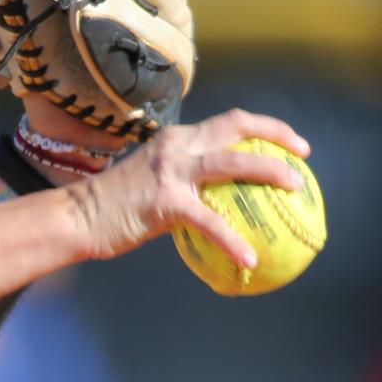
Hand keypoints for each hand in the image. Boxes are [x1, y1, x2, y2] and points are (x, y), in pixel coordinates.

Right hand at [57, 109, 310, 267]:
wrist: (78, 218)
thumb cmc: (113, 208)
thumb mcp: (150, 182)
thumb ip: (183, 183)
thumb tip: (216, 202)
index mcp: (177, 140)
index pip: (229, 122)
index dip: (266, 127)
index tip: (292, 143)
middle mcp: (177, 146)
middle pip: (237, 127)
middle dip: (277, 135)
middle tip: (303, 156)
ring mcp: (171, 171)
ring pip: (234, 163)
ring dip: (270, 171)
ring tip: (295, 190)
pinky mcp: (166, 202)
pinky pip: (211, 222)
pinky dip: (234, 241)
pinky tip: (250, 260)